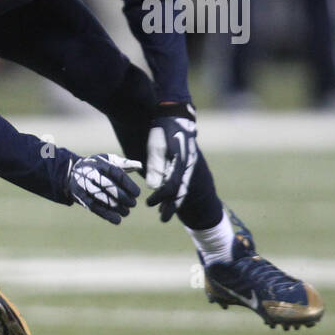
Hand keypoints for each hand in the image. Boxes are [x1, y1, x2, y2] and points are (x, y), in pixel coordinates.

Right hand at [67, 152, 141, 223]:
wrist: (71, 172)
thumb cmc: (96, 166)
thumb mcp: (108, 160)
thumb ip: (124, 164)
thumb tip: (140, 166)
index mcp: (101, 163)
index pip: (116, 173)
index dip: (128, 184)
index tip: (137, 193)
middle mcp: (91, 174)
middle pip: (107, 186)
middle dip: (122, 196)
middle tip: (133, 204)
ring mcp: (84, 186)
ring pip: (101, 198)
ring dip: (115, 207)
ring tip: (126, 212)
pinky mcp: (80, 197)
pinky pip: (94, 207)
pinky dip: (106, 214)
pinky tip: (117, 220)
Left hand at [145, 102, 197, 222]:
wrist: (174, 115)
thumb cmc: (163, 130)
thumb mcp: (156, 147)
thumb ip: (156, 167)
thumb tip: (153, 188)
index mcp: (181, 164)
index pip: (171, 188)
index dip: (160, 198)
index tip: (149, 204)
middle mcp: (186, 167)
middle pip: (180, 191)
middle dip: (171, 206)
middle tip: (163, 219)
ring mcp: (186, 165)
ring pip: (180, 187)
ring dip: (172, 200)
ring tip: (163, 213)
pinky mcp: (182, 162)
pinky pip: (179, 180)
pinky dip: (172, 190)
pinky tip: (164, 196)